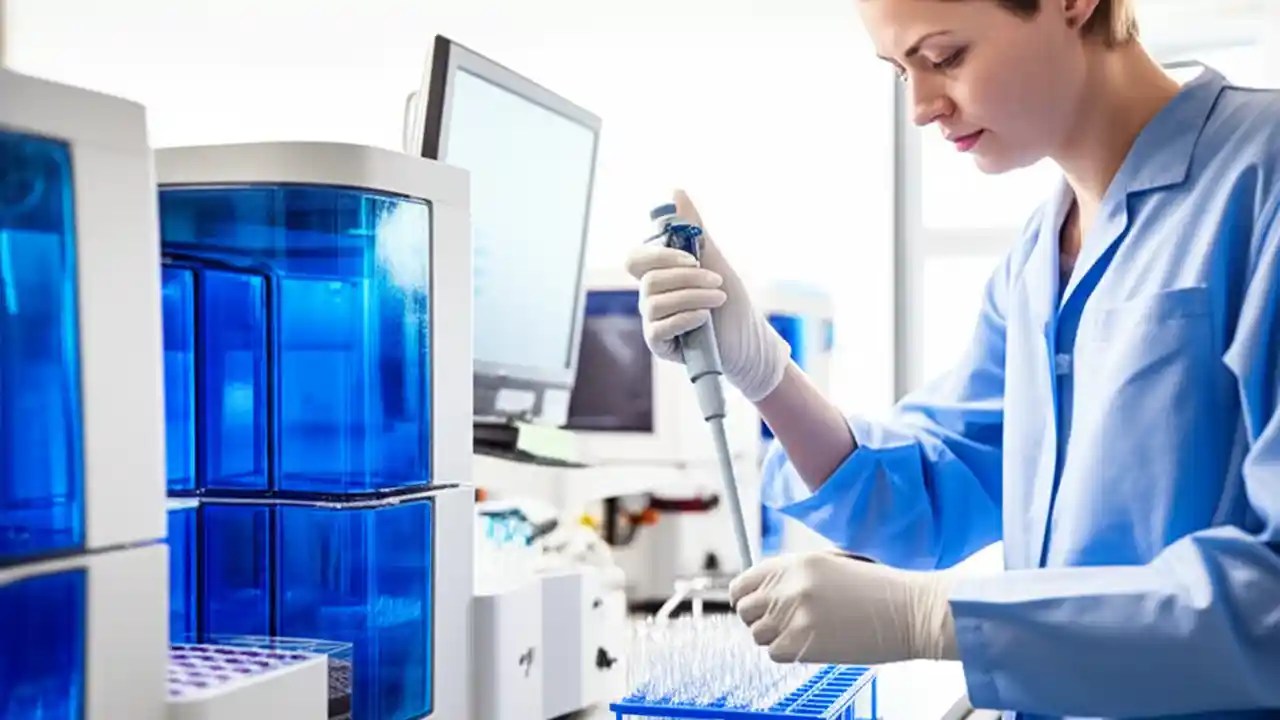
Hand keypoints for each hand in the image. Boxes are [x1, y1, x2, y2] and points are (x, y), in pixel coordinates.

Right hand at [624, 190, 790, 401]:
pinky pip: (658, 328)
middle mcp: (651, 297)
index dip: (658, 255)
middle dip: (687, 277)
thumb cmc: (731, 302)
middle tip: (717, 280)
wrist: (749, 342)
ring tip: (718, 298)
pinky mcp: (659, 345)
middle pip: (649, 279)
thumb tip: (676, 192)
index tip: (692, 256)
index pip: (637, 259)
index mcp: (660, 275)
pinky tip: (705, 318)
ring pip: (655, 302)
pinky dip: (684, 318)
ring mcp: (653, 321)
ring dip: (693, 296)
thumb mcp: (715, 260)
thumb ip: (693, 229)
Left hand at [727, 552, 958, 664]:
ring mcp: (795, 614)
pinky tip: (812, 644)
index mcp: (795, 563)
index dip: (745, 598)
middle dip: (759, 619)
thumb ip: (794, 576)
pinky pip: (775, 653)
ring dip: (776, 638)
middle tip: (782, 624)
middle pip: (745, 611)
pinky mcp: (804, 642)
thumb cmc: (878, 590)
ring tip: (804, 633)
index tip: (753, 607)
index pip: (742, 584)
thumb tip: (765, 591)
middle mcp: (790, 586)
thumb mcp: (831, 565)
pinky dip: (789, 653)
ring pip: (759, 635)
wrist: (909, 611)